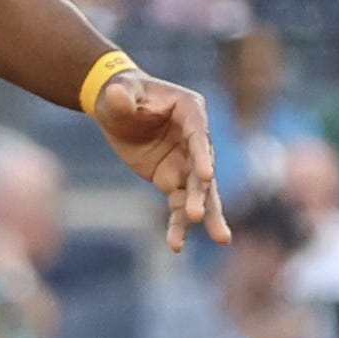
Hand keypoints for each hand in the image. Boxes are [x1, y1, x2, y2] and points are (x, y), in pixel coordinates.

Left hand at [92, 71, 228, 252]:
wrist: (118, 107)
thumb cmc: (121, 93)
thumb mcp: (119, 92)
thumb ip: (121, 97)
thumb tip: (117, 95)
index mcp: (189, 110)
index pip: (199, 135)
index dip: (202, 154)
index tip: (206, 175)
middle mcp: (195, 138)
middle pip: (204, 168)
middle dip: (201, 193)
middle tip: (197, 215)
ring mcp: (187, 161)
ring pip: (199, 192)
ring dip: (204, 215)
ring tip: (221, 239)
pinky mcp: (173, 179)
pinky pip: (179, 204)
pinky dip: (178, 224)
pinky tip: (176, 244)